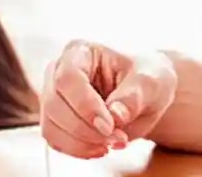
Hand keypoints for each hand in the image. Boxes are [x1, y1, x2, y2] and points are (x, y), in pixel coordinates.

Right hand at [40, 40, 177, 159]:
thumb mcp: (150, 82)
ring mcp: (53, 96)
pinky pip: (55, 141)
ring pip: (51, 127)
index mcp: (81, 51)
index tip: (110, 126)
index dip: (85, 106)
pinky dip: (77, 150)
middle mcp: (59, 71)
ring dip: (82, 143)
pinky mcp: (55, 119)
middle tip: (118, 139)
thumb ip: (133, 97)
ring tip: (113, 143)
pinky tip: (100, 148)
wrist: (146, 93)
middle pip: (54, 105)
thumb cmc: (146, 78)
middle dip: (86, 130)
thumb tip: (115, 116)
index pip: (68, 78)